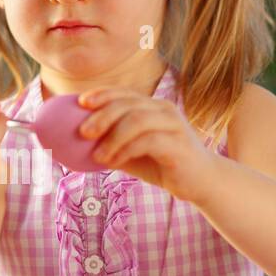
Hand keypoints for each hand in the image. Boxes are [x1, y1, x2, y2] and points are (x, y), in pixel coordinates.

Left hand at [76, 86, 216, 202]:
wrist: (200, 182)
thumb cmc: (163, 165)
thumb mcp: (132, 154)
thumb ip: (110, 145)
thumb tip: (75, 146)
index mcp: (153, 107)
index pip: (125, 93)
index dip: (102, 93)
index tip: (80, 102)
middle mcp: (164, 110)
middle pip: (128, 104)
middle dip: (102, 115)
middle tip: (82, 132)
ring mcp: (173, 125)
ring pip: (137, 120)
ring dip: (112, 137)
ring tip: (96, 156)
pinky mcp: (179, 143)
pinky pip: (148, 141)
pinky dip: (126, 150)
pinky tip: (112, 162)